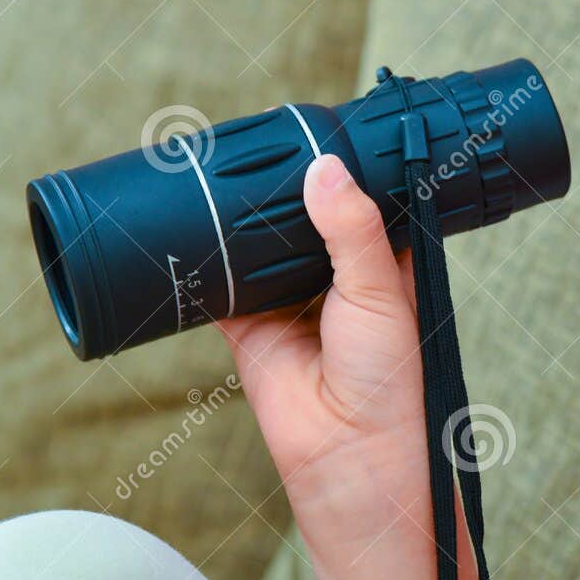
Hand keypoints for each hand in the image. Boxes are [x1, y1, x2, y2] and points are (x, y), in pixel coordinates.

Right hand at [217, 154, 427, 555]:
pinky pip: (217, 282)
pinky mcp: (246, 323)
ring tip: (222, 170)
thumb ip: (352, 229)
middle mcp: (335, 277)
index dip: (344, 170)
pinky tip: (190, 226)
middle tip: (263, 139)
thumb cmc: (389, 379)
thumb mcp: (383, 290)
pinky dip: (203, 260)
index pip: (360, 201)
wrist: (349, 453)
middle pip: (303, 217)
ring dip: (242, 219)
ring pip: (257, 243)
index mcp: (381, 263)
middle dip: (285, 189)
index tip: (326, 127)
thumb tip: (323, 169)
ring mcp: (289, 299)